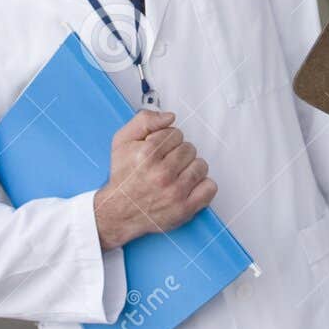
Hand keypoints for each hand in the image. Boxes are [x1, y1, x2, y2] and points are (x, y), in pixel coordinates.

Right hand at [93, 110, 216, 249]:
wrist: (119, 211)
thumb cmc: (122, 177)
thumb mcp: (122, 141)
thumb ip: (144, 121)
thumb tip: (169, 117)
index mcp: (147, 155)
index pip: (176, 133)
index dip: (168, 140)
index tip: (160, 150)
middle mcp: (162, 174)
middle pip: (189, 149)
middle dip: (179, 153)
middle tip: (167, 163)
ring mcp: (175, 192)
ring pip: (201, 165)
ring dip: (190, 168)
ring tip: (176, 175)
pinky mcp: (185, 209)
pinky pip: (210, 187)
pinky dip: (202, 185)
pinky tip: (188, 186)